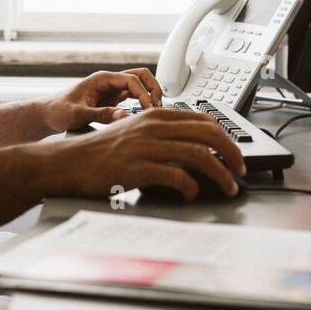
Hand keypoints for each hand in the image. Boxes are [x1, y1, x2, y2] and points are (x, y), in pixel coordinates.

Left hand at [41, 68, 163, 132]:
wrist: (48, 115)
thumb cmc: (58, 111)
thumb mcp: (78, 114)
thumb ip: (100, 115)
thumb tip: (123, 115)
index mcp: (101, 79)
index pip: (131, 80)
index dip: (143, 93)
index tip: (148, 109)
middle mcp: (108, 81)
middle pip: (140, 76)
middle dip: (152, 88)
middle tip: (157, 106)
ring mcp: (111, 89)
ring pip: (139, 85)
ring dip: (149, 94)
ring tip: (154, 110)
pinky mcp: (111, 99)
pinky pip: (133, 96)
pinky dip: (142, 102)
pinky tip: (145, 114)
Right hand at [47, 108, 245, 200]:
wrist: (70, 162)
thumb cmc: (101, 151)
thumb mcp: (134, 131)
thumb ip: (161, 134)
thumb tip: (194, 147)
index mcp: (155, 115)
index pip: (204, 119)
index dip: (226, 138)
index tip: (234, 154)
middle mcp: (154, 127)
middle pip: (208, 134)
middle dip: (232, 154)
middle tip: (240, 171)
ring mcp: (147, 147)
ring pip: (199, 155)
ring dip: (220, 174)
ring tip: (227, 187)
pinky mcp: (138, 169)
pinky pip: (177, 176)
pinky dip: (191, 187)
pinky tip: (192, 194)